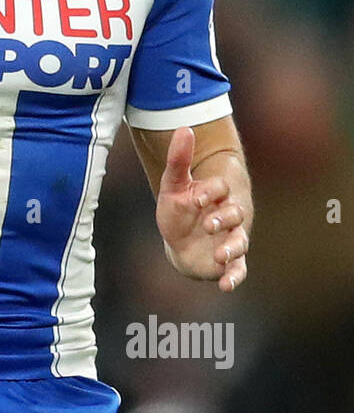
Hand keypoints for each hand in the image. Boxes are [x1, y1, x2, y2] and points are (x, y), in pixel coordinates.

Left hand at [156, 126, 248, 291]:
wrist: (178, 242)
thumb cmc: (178, 211)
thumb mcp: (173, 186)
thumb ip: (178, 159)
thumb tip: (184, 127)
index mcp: (215, 195)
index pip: (219, 189)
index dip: (210, 191)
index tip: (197, 196)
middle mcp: (227, 217)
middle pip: (235, 214)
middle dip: (223, 218)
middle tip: (208, 224)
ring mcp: (229, 240)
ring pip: (239, 241)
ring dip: (232, 247)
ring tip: (220, 254)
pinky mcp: (228, 262)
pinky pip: (238, 270)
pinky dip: (234, 277)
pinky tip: (226, 286)